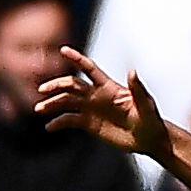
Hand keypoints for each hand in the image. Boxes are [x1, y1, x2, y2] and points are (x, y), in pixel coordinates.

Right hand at [38, 47, 171, 156]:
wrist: (150, 140)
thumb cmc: (151, 120)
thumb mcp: (147, 105)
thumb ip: (138, 89)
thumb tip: (132, 71)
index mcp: (109, 87)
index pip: (89, 69)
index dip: (77, 59)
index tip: (63, 50)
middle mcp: (96, 95)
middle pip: (72, 85)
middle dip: (56, 85)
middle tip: (42, 90)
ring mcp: (92, 109)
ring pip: (67, 102)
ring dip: (52, 104)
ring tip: (39, 109)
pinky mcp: (90, 124)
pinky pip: (70, 121)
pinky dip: (59, 123)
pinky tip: (49, 128)